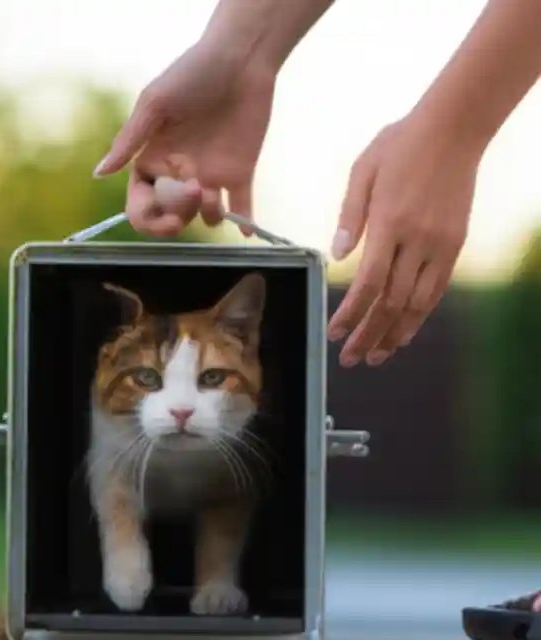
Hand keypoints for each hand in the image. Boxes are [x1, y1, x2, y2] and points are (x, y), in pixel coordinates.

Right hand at [93, 39, 276, 235]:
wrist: (240, 57)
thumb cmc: (191, 73)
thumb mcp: (154, 104)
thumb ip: (128, 141)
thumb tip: (98, 174)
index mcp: (152, 159)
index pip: (141, 203)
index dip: (148, 217)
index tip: (164, 217)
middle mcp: (178, 172)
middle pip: (171, 213)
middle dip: (179, 212)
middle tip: (195, 190)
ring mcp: (210, 173)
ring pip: (206, 216)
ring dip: (209, 216)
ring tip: (215, 196)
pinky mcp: (240, 170)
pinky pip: (242, 206)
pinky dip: (245, 221)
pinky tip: (248, 231)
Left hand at [327, 116, 479, 366]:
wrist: (454, 128)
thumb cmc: (400, 145)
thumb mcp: (363, 172)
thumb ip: (349, 216)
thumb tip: (336, 256)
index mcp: (389, 222)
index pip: (369, 282)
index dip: (351, 314)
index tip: (334, 333)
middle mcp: (418, 239)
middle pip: (392, 301)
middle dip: (369, 334)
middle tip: (349, 359)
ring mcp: (441, 243)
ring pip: (418, 302)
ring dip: (395, 333)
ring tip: (375, 355)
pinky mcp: (456, 243)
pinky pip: (436, 288)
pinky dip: (419, 314)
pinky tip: (404, 331)